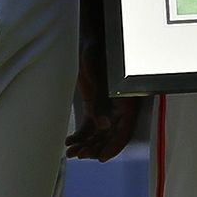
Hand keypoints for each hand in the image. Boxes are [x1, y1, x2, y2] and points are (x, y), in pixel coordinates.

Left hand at [67, 40, 137, 160]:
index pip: (123, 130)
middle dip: (96, 147)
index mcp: (126, 101)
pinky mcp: (96, 103)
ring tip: (72, 151)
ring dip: (87, 143)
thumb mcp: (96, 76)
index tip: (101, 158)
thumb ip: (101, 101)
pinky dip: (82, 134)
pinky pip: (91, 124)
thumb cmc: (97, 52)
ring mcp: (107, 106)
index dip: (113, 146)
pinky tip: (70, 141)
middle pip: (111, 134)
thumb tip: (104, 127)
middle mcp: (119, 107)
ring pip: (100, 132)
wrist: (91, 39)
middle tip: (80, 155)